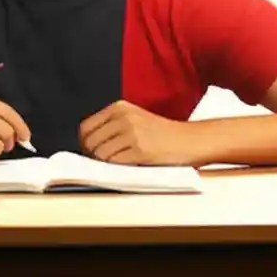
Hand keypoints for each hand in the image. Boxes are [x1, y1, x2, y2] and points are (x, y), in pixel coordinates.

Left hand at [78, 100, 196, 165]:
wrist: (191, 140)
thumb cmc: (163, 134)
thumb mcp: (135, 119)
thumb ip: (112, 126)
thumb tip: (88, 146)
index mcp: (119, 107)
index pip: (86, 128)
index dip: (86, 143)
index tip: (92, 152)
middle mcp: (123, 117)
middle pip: (90, 142)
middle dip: (94, 156)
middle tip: (105, 162)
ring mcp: (131, 133)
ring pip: (101, 155)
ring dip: (107, 164)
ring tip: (122, 162)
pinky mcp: (139, 150)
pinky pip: (114, 163)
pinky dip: (117, 168)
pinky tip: (129, 165)